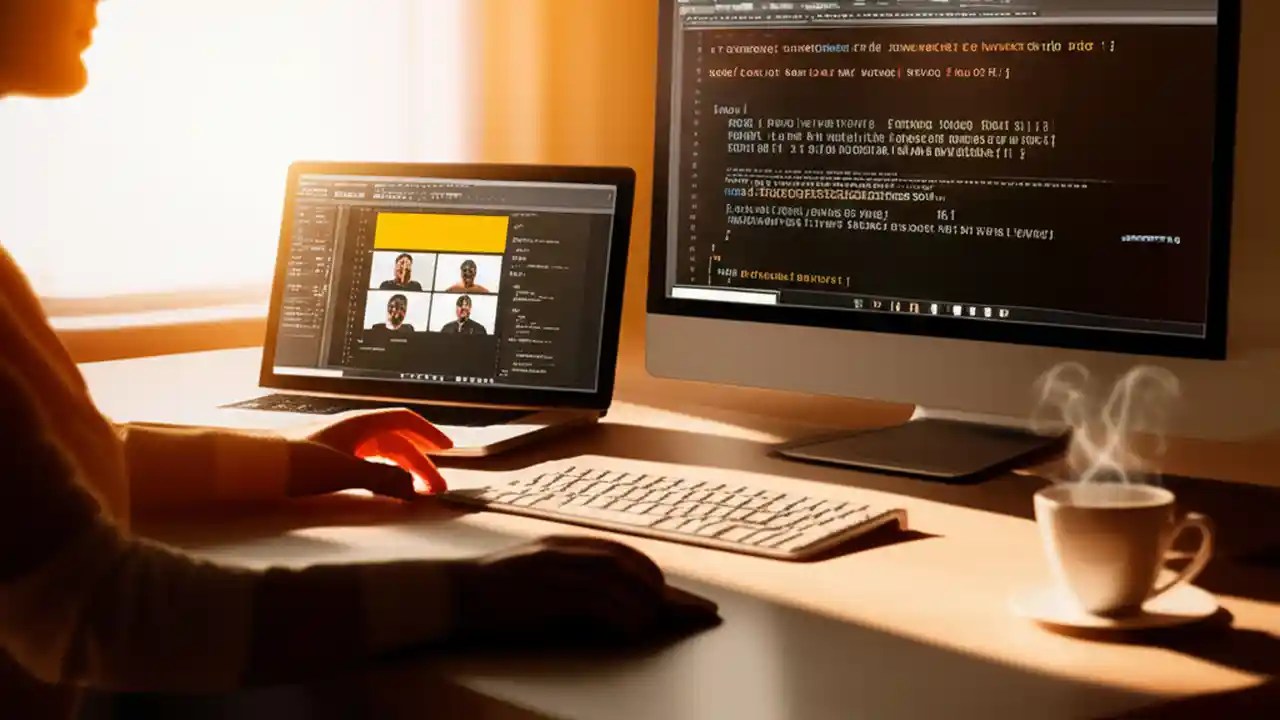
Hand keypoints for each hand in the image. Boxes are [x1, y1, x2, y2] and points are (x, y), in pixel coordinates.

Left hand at [292, 409, 453, 496]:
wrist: (254, 468)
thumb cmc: (295, 462)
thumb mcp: (345, 471)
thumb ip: (382, 479)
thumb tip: (413, 488)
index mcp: (360, 424)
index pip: (403, 420)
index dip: (427, 432)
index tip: (446, 449)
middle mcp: (352, 432)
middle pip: (396, 443)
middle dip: (419, 463)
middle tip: (434, 488)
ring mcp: (340, 447)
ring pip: (381, 456)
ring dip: (401, 472)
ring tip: (414, 494)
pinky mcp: (327, 464)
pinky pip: (366, 467)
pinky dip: (382, 478)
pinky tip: (383, 492)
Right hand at [454, 536, 720, 644]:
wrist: (448, 593)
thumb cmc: (493, 595)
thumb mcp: (538, 580)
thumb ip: (572, 585)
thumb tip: (617, 610)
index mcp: (564, 543)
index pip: (624, 554)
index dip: (659, 577)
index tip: (689, 600)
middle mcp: (563, 548)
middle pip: (628, 561)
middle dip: (660, 588)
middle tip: (681, 612)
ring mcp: (553, 565)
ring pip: (617, 576)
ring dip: (643, 602)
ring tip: (653, 624)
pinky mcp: (543, 587)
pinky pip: (596, 598)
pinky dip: (620, 614)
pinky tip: (630, 630)